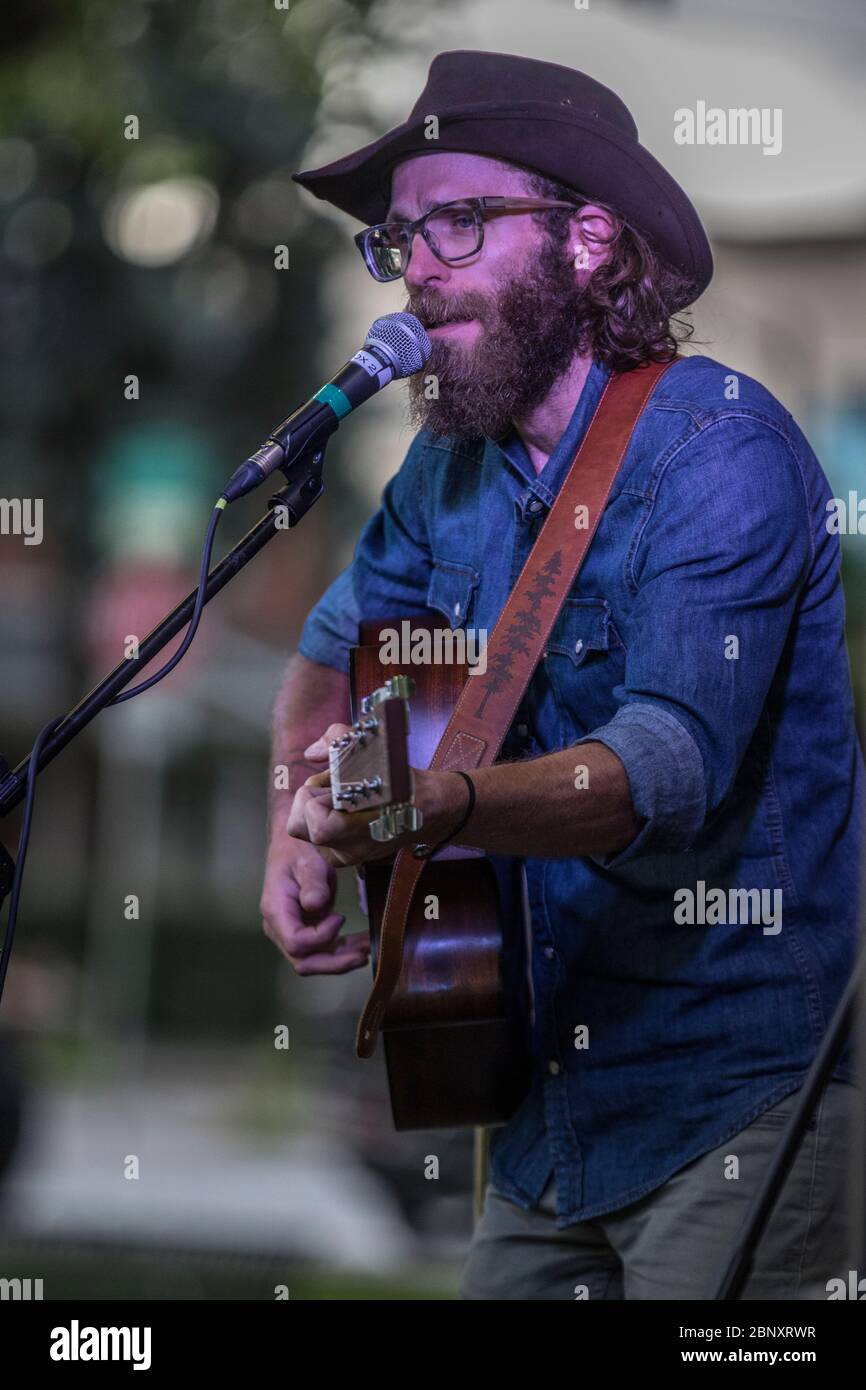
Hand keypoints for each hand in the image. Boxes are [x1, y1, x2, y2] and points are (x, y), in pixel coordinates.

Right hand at [259, 832, 369, 974]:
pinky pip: (321, 950)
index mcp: (276, 911)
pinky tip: (361, 945)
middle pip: (303, 962)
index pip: (296, 942)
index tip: (340, 917)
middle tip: (362, 956)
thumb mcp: (308, 862)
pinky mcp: (304, 932)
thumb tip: (317, 906)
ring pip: (314, 961)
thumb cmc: (297, 851)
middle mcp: (279, 928)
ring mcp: (290, 932)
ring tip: (367, 950)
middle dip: (334, 964)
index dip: (321, 937)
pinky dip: (342, 951)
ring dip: (342, 960)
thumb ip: (312, 884)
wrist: (290, 847)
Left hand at [289, 724, 464, 865]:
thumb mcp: (374, 746)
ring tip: (347, 799)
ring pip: (307, 831)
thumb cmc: (401, 779)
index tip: (339, 786)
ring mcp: (346, 857)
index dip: (317, 794)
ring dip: (319, 810)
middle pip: (298, 825)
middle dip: (311, 802)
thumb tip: (311, 753)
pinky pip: (320, 837)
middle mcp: (345, 850)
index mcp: (350, 831)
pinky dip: (327, 819)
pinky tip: (350, 809)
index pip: (309, 816)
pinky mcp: (347, 857)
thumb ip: (336, 740)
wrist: (430, 808)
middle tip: (336, 790)